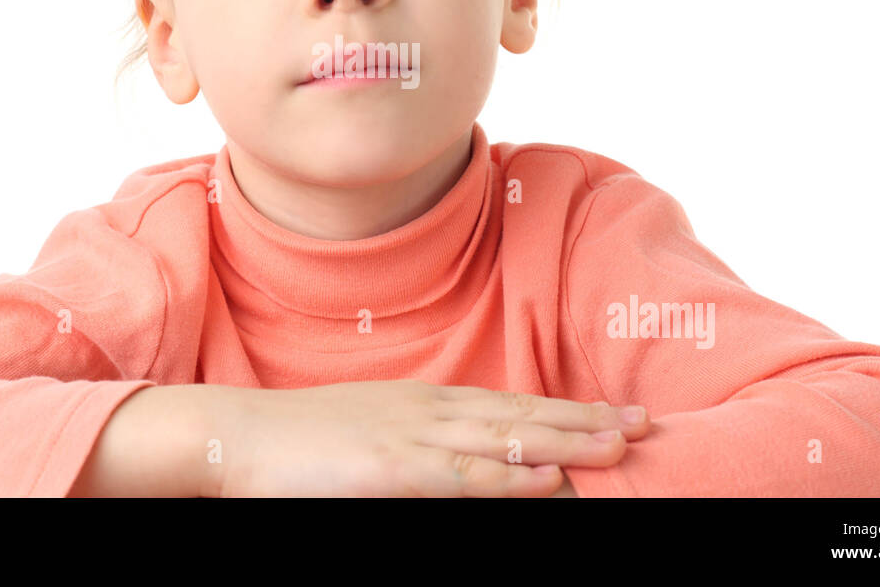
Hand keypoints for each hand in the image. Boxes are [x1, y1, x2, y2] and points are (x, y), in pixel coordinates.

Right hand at [199, 379, 648, 496]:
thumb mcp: (370, 430)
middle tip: (644, 425)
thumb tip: (462, 455)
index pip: (510, 404)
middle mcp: (428, 412)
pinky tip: (547, 477)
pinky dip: (509, 477)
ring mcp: (412, 438)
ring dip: (568, 442)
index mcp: (424, 403)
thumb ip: (418, 440)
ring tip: (621, 446)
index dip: (566, 411)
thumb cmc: (298, 440)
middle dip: (587, 422)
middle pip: (522, 415)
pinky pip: (462, 476)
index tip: (615, 414)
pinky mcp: (391, 470)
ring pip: (506, 439)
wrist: (235, 436)